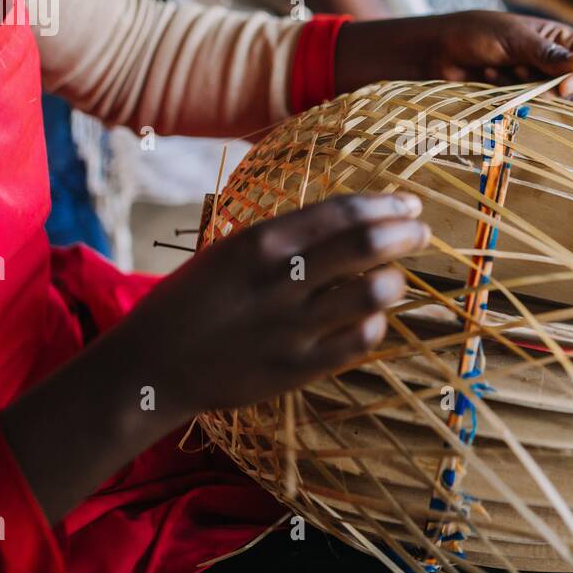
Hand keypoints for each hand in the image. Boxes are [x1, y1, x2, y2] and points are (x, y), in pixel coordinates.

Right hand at [0, 192, 428, 522]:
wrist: (151, 368)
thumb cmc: (192, 302)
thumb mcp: (230, 253)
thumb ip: (285, 240)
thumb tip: (348, 224)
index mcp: (261, 243)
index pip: (342, 213)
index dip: (385, 205)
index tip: (409, 203)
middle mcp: (281, 280)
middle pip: (367, 246)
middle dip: (406, 234)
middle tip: (421, 231)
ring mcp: (292, 327)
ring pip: (374, 293)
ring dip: (395, 280)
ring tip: (395, 279)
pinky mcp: (298, 368)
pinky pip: (360, 340)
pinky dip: (375, 323)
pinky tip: (371, 318)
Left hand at [334, 11, 572, 108]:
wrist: (436, 54)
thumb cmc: (474, 34)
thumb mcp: (514, 39)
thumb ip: (549, 55)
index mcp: (562, 41)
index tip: (563, 88)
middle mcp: (558, 66)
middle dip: (568, 95)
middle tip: (542, 92)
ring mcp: (541, 89)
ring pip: (566, 110)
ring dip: (540, 100)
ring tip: (508, 80)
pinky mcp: (523, 107)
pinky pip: (539, 118)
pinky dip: (523, 110)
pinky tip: (501, 93)